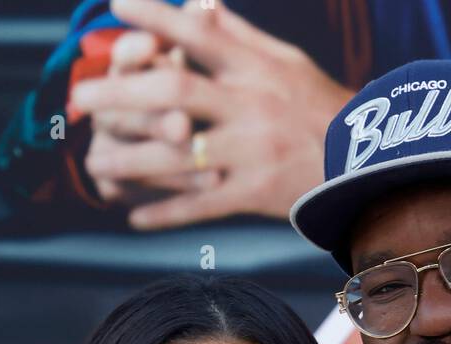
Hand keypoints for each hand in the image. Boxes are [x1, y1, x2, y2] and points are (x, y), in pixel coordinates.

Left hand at [72, 0, 353, 227]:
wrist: (368, 165)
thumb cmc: (321, 108)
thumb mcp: (286, 61)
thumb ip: (238, 36)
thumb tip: (198, 4)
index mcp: (254, 68)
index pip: (198, 35)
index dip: (156, 18)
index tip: (114, 5)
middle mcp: (249, 106)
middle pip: (175, 94)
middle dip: (122, 94)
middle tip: (81, 97)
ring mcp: (250, 153)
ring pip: (179, 154)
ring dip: (131, 159)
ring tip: (94, 163)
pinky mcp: (256, 194)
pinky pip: (202, 204)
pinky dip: (165, 213)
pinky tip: (132, 216)